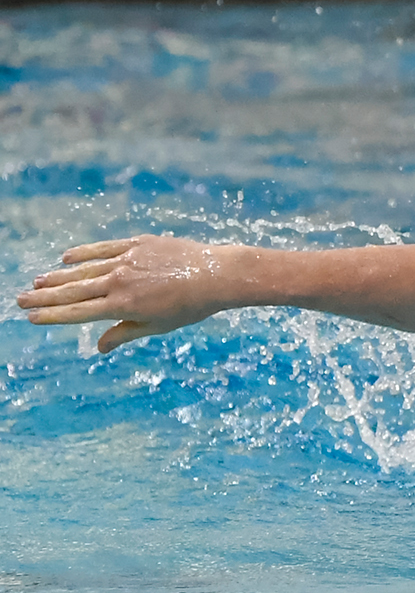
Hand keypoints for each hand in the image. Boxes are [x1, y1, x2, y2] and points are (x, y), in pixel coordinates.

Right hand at [16, 235, 233, 351]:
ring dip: (58, 277)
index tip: (32, 318)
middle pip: (73, 291)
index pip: (78, 312)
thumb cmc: (190, 307)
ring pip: (83, 270)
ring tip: (37, 283)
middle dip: (45, 297)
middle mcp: (119, 282)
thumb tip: (98, 348)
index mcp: (123, 306)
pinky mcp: (137, 244)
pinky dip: (83, 254)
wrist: (216, 275)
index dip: (53, 316)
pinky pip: (103, 248)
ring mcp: (126, 260)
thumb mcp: (157, 326)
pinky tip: (66, 258)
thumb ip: (124, 333)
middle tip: (20, 300)